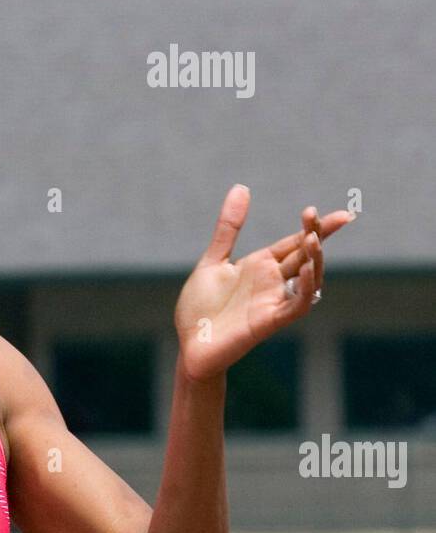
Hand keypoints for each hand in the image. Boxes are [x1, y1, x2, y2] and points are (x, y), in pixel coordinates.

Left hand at [174, 186, 353, 381]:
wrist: (189, 345)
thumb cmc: (199, 308)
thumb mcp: (213, 261)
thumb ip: (229, 228)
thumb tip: (242, 187)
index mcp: (260, 266)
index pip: (295, 242)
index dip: (316, 228)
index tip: (342, 214)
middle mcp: (271, 282)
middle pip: (305, 256)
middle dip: (317, 236)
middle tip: (322, 216)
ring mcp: (272, 301)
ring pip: (309, 280)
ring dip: (314, 261)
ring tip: (312, 239)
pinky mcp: (268, 322)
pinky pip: (296, 305)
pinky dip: (305, 289)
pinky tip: (305, 271)